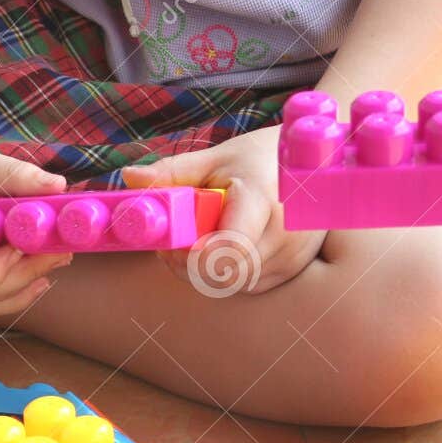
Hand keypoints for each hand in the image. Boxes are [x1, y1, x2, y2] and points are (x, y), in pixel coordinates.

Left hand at [122, 125, 324, 294]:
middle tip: (173, 241)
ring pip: (229, 282)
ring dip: (203, 268)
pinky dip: (224, 271)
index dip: (192, 254)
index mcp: (264, 198)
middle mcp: (284, 233)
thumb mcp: (214, 159)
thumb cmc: (256, 160)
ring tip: (197, 237)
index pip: (229, 247)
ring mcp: (291, 256)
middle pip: (222, 271)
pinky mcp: (291, 272)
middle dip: (188, 262)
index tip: (172, 243)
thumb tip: (129, 178)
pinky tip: (220, 246)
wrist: (312, 164)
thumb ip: (171, 173)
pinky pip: (243, 284)